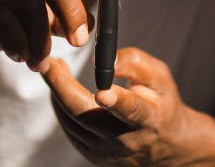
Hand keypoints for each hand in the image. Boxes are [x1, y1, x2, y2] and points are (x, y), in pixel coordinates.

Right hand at [0, 0, 119, 72]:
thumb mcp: (25, 16)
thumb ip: (55, 14)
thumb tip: (93, 24)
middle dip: (72, 10)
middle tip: (81, 40)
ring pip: (30, 6)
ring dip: (42, 40)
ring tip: (40, 61)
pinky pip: (5, 25)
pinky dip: (19, 46)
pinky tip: (19, 56)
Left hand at [42, 47, 214, 165]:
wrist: (165, 144)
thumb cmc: (161, 103)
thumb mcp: (160, 77)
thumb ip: (135, 63)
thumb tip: (106, 59)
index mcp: (148, 118)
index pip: (132, 111)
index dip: (117, 102)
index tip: (103, 92)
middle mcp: (125, 139)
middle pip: (85, 116)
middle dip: (62, 87)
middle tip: (50, 62)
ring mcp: (105, 151)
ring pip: (71, 121)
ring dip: (57, 93)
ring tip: (55, 68)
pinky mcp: (92, 156)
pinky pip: (69, 128)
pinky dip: (61, 106)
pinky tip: (62, 89)